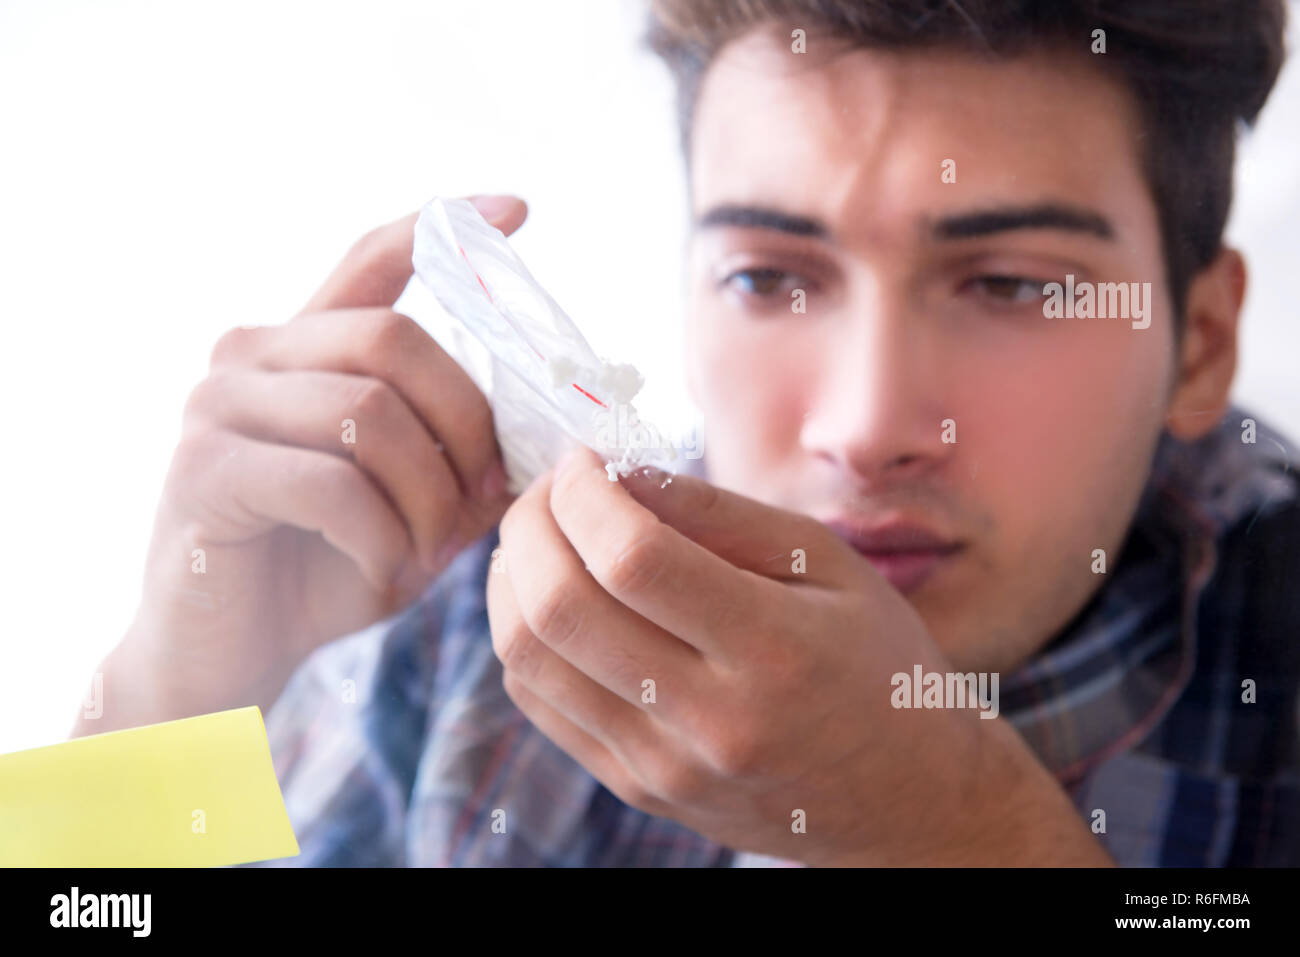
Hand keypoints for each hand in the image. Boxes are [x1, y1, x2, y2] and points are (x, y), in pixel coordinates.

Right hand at [82, 195, 526, 731]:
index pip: (371, 258)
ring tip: (427, 550)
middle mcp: (251, 356)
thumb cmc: (326, 572)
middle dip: (465, 424)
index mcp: (304, 350)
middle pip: (393, 340)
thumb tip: (536, 444)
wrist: (228, 657)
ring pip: (369, 413)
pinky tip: (380, 569)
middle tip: (484, 494)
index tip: (517, 209)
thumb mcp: (414, 512)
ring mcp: (216, 408)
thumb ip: (461, 466)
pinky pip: (331, 484)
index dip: (443, 226)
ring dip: (426, 496)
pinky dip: (380, 537)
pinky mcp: (202, 473)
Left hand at [487, 446, 1110, 865]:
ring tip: (541, 534)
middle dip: (530, 523)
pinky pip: (540, 704)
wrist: (909, 799)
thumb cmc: (878, 664)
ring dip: (511, 576)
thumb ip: (721, 514)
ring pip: (529, 659)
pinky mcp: (637, 789)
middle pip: (560, 608)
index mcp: (773, 651)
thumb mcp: (830, 566)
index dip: (584, 492)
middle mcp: (709, 721)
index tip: (583, 458)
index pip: (632, 558)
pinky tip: (548, 593)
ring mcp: (663, 766)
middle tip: (549, 488)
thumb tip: (618, 473)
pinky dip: (523, 634)